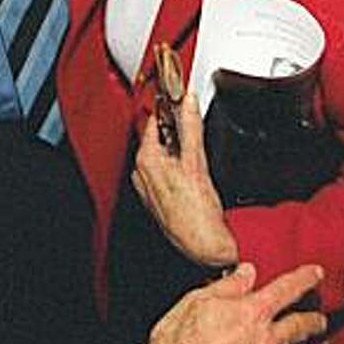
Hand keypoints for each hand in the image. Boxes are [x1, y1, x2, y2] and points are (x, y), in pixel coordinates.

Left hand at [132, 94, 236, 267]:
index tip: (178, 97)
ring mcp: (148, 186)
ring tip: (193, 147)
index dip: (168, 107)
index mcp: (145, 160)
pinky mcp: (158, 197)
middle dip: (174, 128)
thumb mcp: (196, 161)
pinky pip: (164, 170)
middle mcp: (141, 173)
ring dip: (176, 146)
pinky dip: (176, 163)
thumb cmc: (196, 212)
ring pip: (161, 153)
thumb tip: (188, 101)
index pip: (153, 121)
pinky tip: (190, 169)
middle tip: (190, 120)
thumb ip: (191, 126)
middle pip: (157, 137)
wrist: (202, 245)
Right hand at [146, 262, 325, 343]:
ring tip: (298, 341)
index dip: (305, 278)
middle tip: (320, 316)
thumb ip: (228, 286)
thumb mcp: (197, 301)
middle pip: (302, 325)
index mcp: (252, 312)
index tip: (316, 274)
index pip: (288, 289)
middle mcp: (265, 340)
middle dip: (314, 319)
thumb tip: (246, 272)